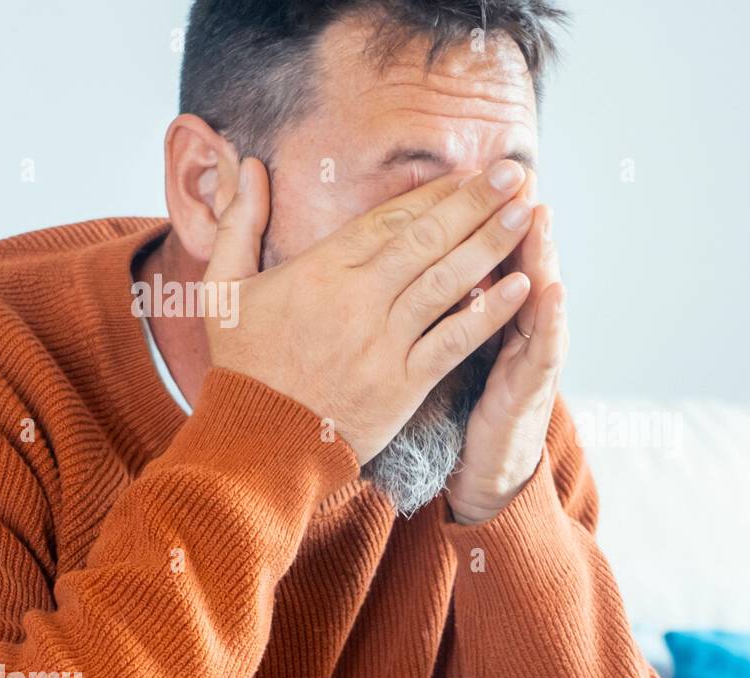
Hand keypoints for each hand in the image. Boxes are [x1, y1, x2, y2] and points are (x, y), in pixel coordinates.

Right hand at [202, 157, 535, 464]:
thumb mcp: (222, 287)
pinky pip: (453, 341)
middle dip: (475, 202)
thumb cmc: (243, 363)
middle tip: (516, 172)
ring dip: (491, 245)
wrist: (258, 442)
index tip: (470, 171)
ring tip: (527, 214)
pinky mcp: (403, 384)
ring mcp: (383, 342)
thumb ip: (239, 222)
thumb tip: (246, 164)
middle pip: (427, 240)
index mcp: (321, 270)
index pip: (389, 219)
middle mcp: (358, 299)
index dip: (436, 193)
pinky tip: (522, 286)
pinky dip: (488, 314)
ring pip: (446, 282)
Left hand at [446, 191, 566, 524]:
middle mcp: (518, 322)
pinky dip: (549, 318)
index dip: (478, 214)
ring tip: (539, 214)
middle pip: (517, 262)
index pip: (484, 253)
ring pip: (538, 295)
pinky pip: (543, 348)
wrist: (492, 463)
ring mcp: (532, 352)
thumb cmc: (470, 397)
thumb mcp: (451, 342)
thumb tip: (411, 256)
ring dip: (542, 254)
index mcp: (490, 309)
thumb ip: (443, 299)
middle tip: (515, 172)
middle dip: (515, 218)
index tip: (471, 169)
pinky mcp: (534, 386)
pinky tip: (550, 289)